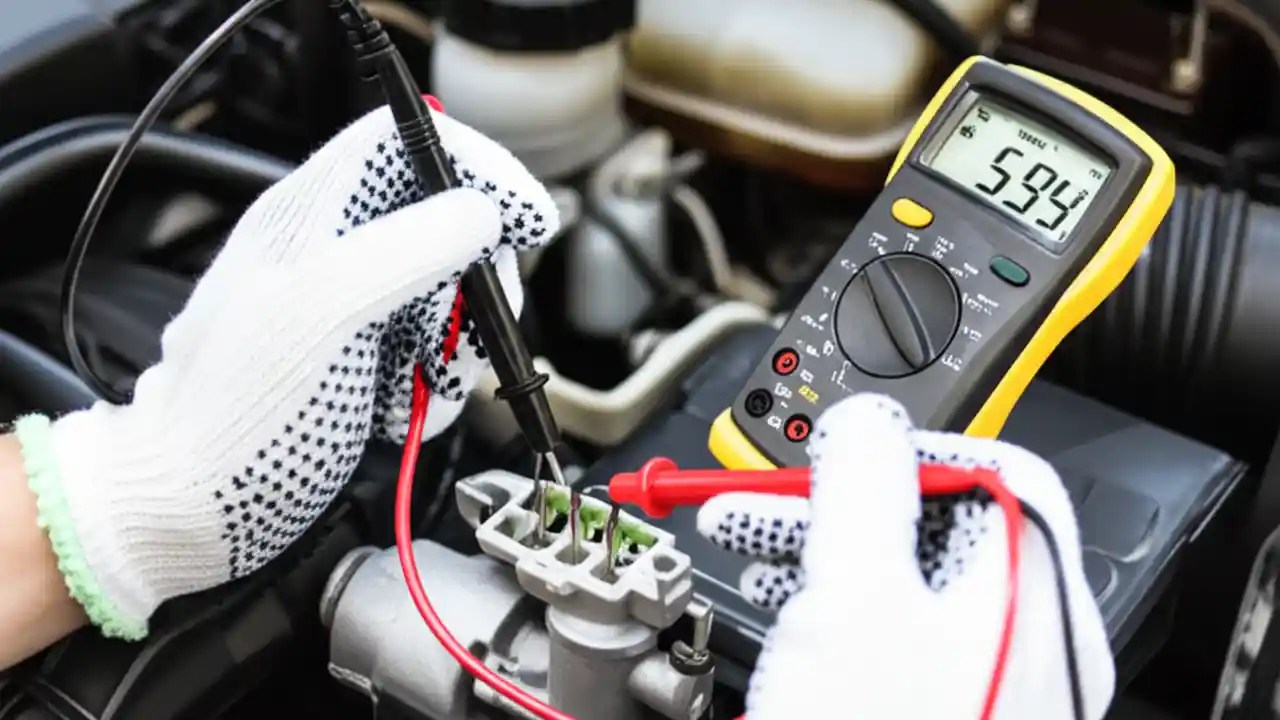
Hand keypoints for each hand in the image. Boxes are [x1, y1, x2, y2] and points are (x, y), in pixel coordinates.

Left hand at [12, 105, 557, 639]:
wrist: (187, 510)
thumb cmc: (230, 422)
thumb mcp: (318, 319)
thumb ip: (400, 252)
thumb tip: (477, 211)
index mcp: (311, 218)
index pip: (405, 143)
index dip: (474, 168)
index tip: (523, 219)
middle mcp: (333, 253)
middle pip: (445, 225)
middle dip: (473, 284)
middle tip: (461, 336)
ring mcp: (349, 309)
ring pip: (448, 296)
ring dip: (456, 350)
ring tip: (419, 392)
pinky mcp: (363, 361)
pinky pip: (432, 354)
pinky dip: (434, 389)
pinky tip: (400, 413)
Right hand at [697, 395, 1113, 719]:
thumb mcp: (856, 597)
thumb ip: (863, 487)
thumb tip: (863, 421)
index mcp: (1026, 594)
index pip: (995, 470)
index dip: (907, 445)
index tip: (835, 452)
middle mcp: (1012, 639)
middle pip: (932, 522)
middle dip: (835, 498)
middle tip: (764, 500)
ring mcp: (967, 685)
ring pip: (896, 580)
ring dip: (817, 549)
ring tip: (747, 552)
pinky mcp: (919, 717)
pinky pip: (878, 638)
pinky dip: (822, 610)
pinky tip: (775, 619)